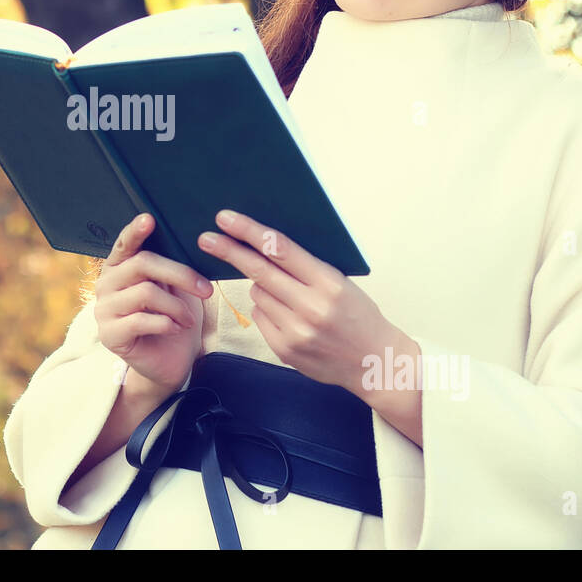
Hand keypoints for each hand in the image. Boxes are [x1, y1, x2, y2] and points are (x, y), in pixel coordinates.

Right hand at [94, 213, 212, 392]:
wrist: (169, 362)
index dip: (135, 231)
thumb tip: (191, 239)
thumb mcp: (177, 288)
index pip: (125, 244)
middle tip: (206, 290)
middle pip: (142, 264)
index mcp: (120, 267)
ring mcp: (104, 309)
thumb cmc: (174, 319)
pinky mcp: (109, 334)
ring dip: (176, 307)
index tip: (150, 219)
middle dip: (180, 274)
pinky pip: (140, 320)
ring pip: (145, 293)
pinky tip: (175, 329)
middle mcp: (106, 284)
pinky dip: (166, 324)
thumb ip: (173, 265)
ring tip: (188, 319)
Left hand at [195, 208, 398, 392]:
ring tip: (291, 297)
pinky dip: (267, 310)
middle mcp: (311, 307)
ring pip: (258, 294)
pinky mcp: (284, 349)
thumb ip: (306, 267)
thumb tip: (264, 246)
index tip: (227, 219)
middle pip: (258, 271)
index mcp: (329, 283)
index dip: (249, 232)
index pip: (280, 249)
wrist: (374, 362)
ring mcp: (296, 331)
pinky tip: (290, 317)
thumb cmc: (358, 315)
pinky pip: (260, 316)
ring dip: (263, 287)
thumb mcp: (342, 283)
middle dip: (229, 251)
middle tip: (206, 238)